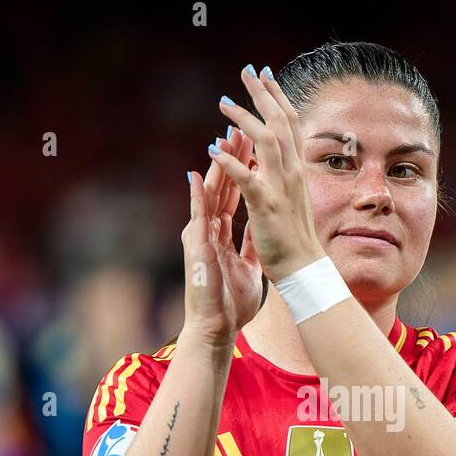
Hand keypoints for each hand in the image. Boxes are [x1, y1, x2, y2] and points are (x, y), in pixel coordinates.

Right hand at [181, 126, 264, 345]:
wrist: (215, 328)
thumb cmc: (230, 303)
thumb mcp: (247, 265)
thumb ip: (249, 243)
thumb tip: (259, 225)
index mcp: (221, 232)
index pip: (235, 192)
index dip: (244, 167)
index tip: (254, 143)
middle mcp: (208, 230)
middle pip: (223, 185)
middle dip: (232, 156)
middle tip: (241, 127)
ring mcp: (199, 237)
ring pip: (210, 194)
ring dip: (217, 166)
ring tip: (223, 138)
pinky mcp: (196, 248)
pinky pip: (197, 218)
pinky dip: (197, 196)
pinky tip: (197, 175)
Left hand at [210, 65, 325, 282]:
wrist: (304, 268)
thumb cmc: (296, 238)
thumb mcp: (291, 199)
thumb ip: (281, 176)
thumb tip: (266, 159)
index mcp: (296, 170)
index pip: (289, 124)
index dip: (277, 97)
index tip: (265, 76)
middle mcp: (292, 173)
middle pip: (279, 123)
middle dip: (262, 94)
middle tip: (246, 71)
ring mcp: (280, 188)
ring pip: (266, 142)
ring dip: (244, 119)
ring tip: (224, 103)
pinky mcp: (266, 206)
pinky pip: (247, 177)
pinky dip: (230, 161)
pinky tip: (213, 148)